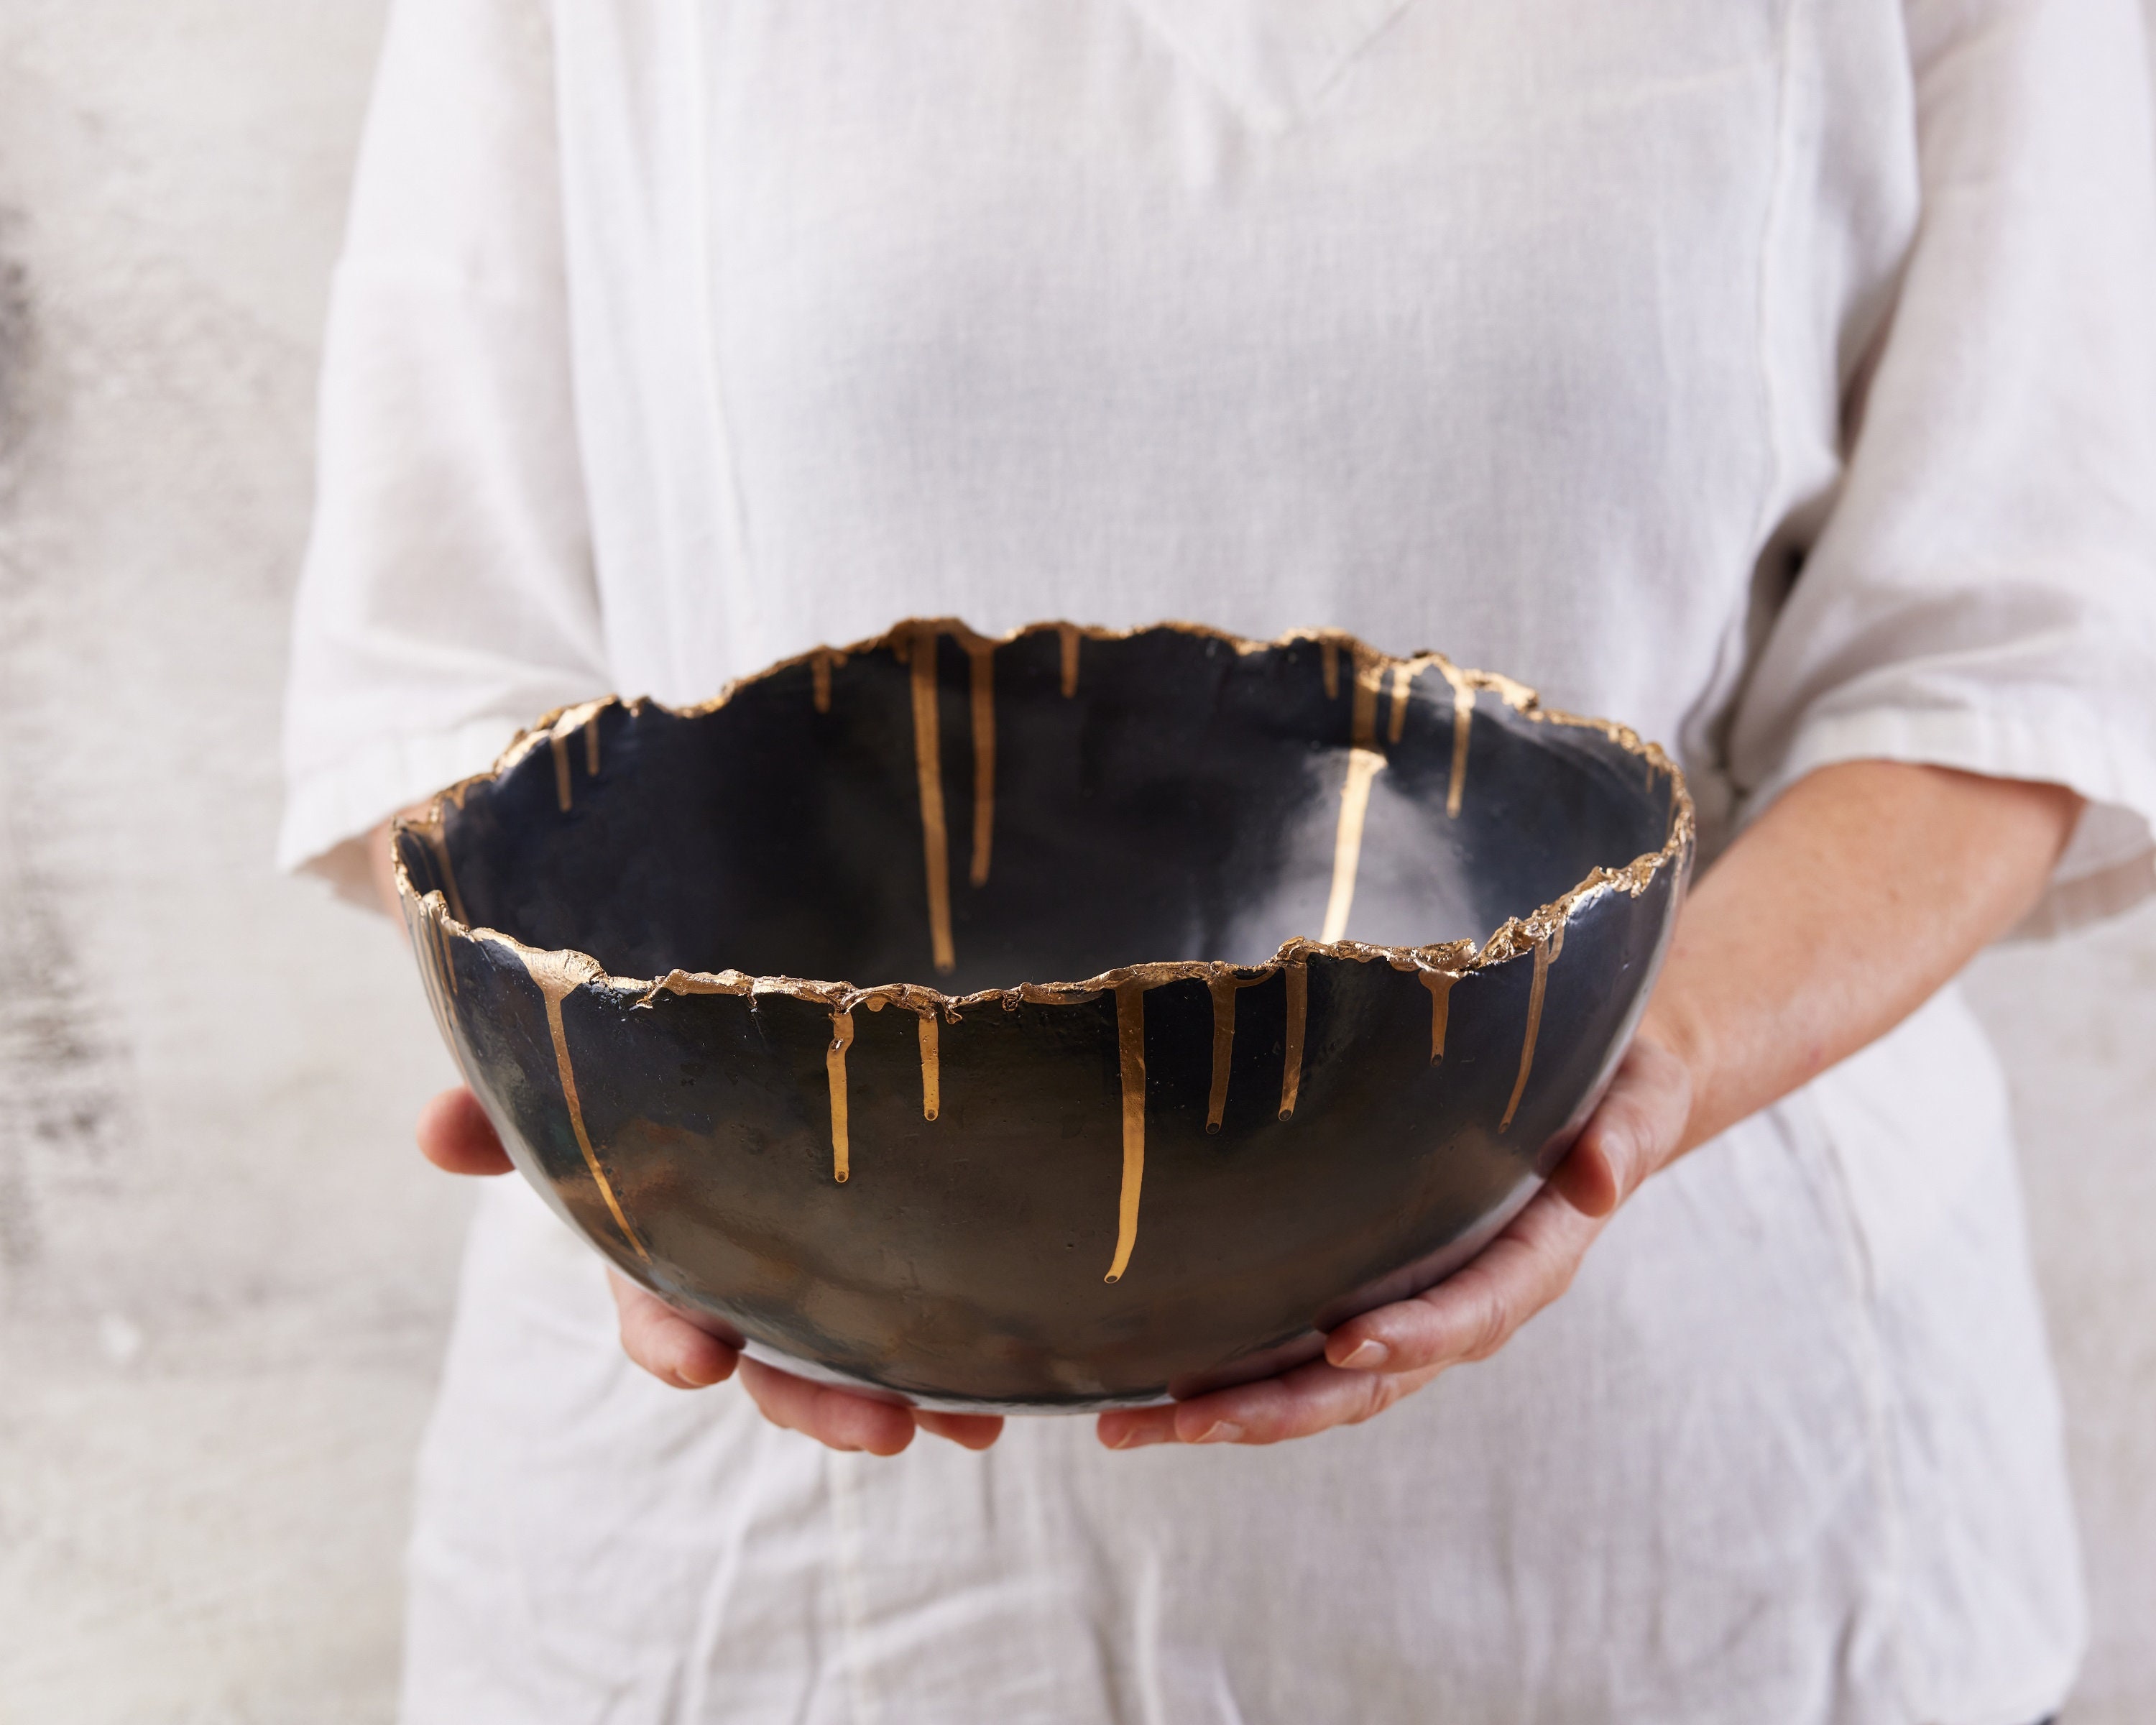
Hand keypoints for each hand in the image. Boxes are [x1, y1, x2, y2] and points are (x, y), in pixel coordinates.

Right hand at [414, 1087, 1004, 1453]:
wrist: (758, 977)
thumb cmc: (653, 1040)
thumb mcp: (579, 1056)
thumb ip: (511, 1091)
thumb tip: (431, 1135)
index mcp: (671, 1232)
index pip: (658, 1304)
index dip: (672, 1339)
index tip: (700, 1362)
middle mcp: (750, 1262)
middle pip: (776, 1354)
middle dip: (820, 1400)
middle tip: (881, 1430)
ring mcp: (831, 1255)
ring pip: (862, 1346)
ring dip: (905, 1392)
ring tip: (966, 1421)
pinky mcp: (907, 1229)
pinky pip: (939, 1305)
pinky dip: (972, 1353)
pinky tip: (1014, 1385)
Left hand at [1093, 1032, 1693, 1449]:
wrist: (1603, 1103)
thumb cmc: (1617, 1090)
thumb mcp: (1637, 1099)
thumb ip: (1621, 1135)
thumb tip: (1600, 1177)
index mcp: (1529, 1262)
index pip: (1469, 1313)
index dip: (1412, 1335)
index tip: (1345, 1343)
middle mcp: (1462, 1303)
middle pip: (1371, 1379)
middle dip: (1280, 1407)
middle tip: (1188, 1418)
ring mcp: (1409, 1310)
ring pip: (1318, 1384)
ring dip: (1228, 1411)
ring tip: (1130, 1425)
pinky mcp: (1367, 1294)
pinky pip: (1299, 1351)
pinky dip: (1229, 1375)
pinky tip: (1150, 1383)